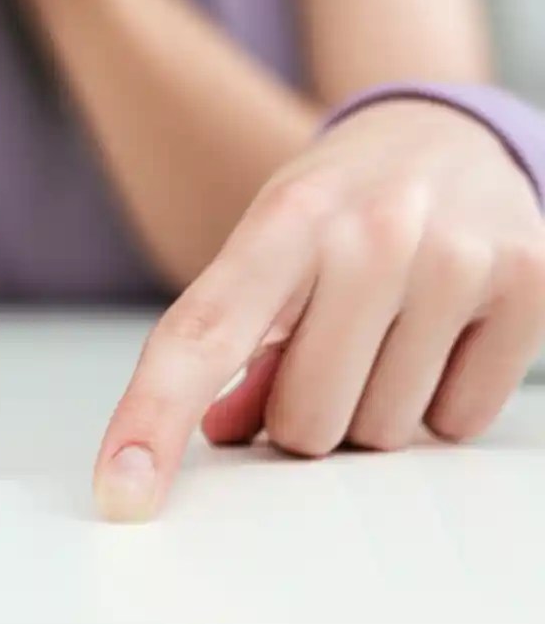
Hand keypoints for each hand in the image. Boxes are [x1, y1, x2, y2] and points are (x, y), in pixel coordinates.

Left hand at [94, 100, 544, 520]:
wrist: (444, 133)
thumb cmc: (337, 207)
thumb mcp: (267, 249)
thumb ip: (235, 343)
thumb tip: (222, 433)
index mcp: (284, 221)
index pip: (200, 338)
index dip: (152, 421)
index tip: (120, 490)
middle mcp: (373, 232)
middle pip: (304, 424)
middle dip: (302, 415)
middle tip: (326, 350)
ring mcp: (458, 257)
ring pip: (381, 433)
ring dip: (371, 408)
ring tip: (385, 331)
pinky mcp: (532, 284)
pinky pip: (458, 420)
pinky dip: (440, 401)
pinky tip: (438, 334)